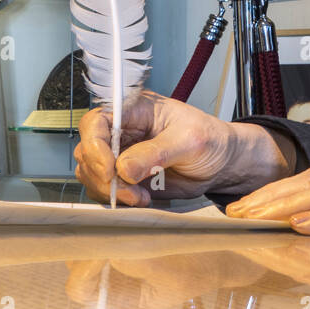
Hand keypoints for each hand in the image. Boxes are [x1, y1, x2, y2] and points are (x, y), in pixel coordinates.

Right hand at [74, 90, 288, 205]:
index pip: (97, 121)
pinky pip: (104, 190)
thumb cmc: (211, 140)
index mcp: (135, 109)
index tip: (109, 170)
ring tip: (141, 196)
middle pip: (87, 150)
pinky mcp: (124, 177)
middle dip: (103, 175)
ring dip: (110, 191)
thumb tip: (123, 168)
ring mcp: (120, 154)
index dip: (95, 145)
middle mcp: (123, 130)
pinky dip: (117, 199)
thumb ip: (156, 152)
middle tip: (130, 191)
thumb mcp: (190, 140)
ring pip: (91, 173)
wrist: (221, 162)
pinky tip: (142, 199)